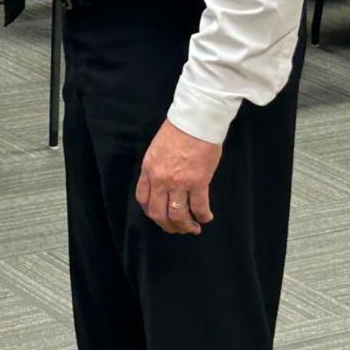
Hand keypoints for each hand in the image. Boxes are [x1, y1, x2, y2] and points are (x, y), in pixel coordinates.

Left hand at [134, 120, 222, 234]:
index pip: (144, 199)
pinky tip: (206, 218)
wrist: (196, 119)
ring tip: (193, 228)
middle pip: (159, 213)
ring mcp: (179, 182)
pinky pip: (199, 207)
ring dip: (186, 226)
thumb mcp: (157, 149)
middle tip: (177, 229)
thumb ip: (156, 168)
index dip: (152, 213)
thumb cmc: (178, 129)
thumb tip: (162, 184)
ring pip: (178, 215)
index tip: (160, 217)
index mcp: (149, 169)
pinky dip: (203, 216)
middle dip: (168, 226)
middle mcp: (160, 179)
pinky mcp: (198, 182)